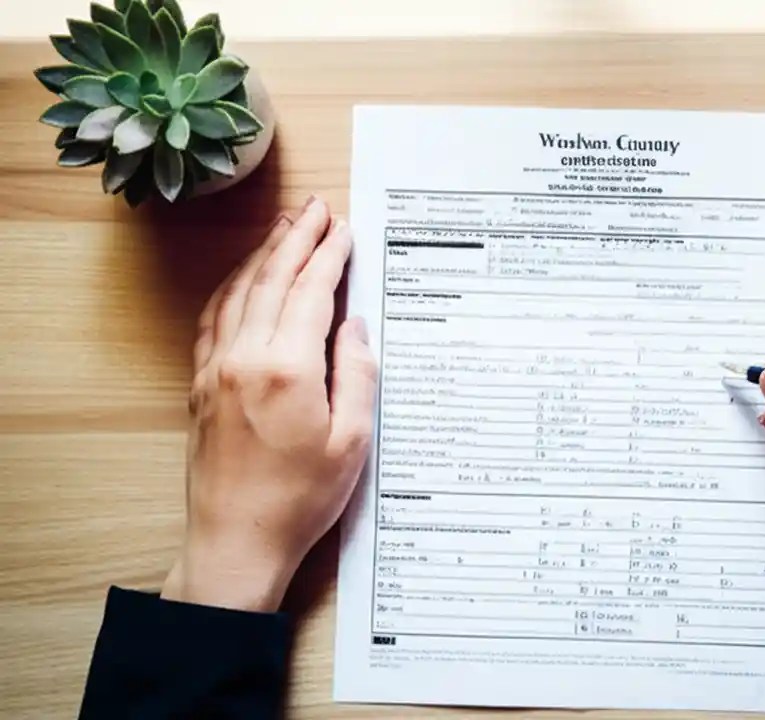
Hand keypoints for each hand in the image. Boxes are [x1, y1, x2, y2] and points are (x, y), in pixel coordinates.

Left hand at [161, 196, 377, 612]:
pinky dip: (232, 291)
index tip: (343, 228)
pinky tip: (244, 281)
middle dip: (296, 240)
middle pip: (272, 281)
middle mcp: (246, 358)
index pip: (311, 293)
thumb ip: (356, 374)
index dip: (329, 256)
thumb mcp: (352, 441)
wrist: (236, 542)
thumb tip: (353, 325)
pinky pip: (213, 321)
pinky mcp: (201, 387)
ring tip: (284, 230)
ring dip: (263, 256)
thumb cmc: (300, 499)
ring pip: (239, 294)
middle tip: (315, 210)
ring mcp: (216, 370)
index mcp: (288, 368)